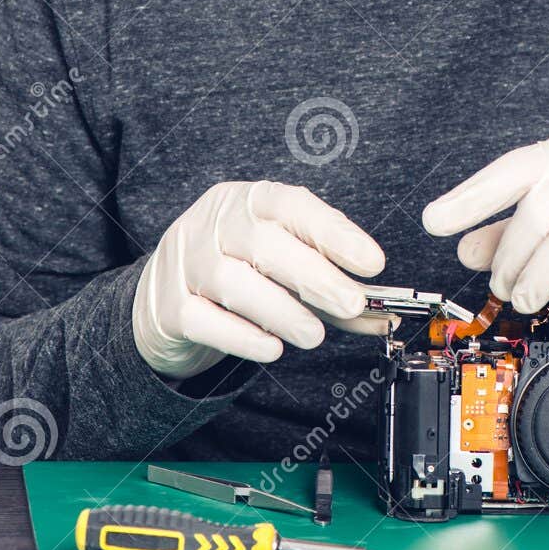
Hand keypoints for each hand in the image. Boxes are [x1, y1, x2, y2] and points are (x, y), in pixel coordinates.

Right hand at [132, 179, 391, 377]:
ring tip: (315, 335)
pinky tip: (272, 348)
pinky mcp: (169, 307)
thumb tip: (383, 314)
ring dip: (283, 310)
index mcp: (248, 201)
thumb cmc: (239, 273)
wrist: (165, 298)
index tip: (372, 262)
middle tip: (351, 303)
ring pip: (234, 282)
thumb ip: (333, 288)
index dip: (335, 233)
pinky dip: (243, 336)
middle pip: (265, 244)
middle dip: (316, 275)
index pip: (294, 206)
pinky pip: (205, 320)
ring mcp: (186, 262)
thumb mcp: (285, 267)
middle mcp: (213, 223)